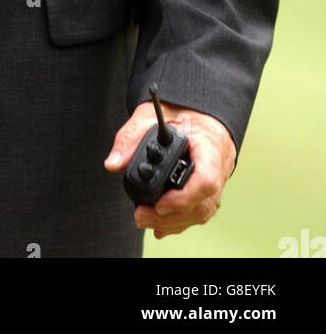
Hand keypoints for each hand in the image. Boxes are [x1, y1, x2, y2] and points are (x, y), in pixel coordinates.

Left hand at [104, 100, 236, 238]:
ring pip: (202, 211)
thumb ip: (131, 135)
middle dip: (172, 216)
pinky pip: (200, 209)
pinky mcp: (210, 187)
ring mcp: (218, 178)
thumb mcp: (151, 112)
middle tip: (141, 216)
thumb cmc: (179, 108)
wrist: (197, 107)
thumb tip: (114, 162)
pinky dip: (180, 220)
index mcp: (210, 144)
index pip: (206, 178)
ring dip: (174, 222)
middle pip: (203, 202)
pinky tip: (161, 225)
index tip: (160, 203)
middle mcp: (219, 165)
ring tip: (145, 220)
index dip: (184, 197)